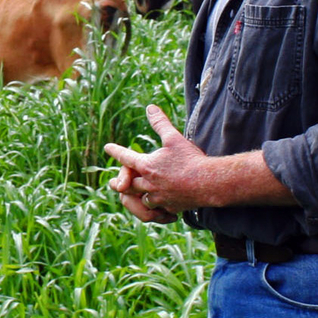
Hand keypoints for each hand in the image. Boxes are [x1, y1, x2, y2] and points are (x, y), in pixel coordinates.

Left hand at [104, 104, 207, 221]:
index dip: (116, 151)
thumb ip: (160, 123)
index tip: (108, 148)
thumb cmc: (190, 159)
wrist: (209, 183)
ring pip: (142, 199)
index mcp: (146, 166)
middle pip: (129, 184)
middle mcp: (149, 183)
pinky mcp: (171, 208)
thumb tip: (150, 107)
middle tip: (113, 184)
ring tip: (133, 194)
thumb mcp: (174, 138)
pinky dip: (154, 207)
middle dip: (121, 183)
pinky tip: (155, 205)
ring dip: (137, 195)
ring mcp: (159, 197)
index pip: (126, 157)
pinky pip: (157, 210)